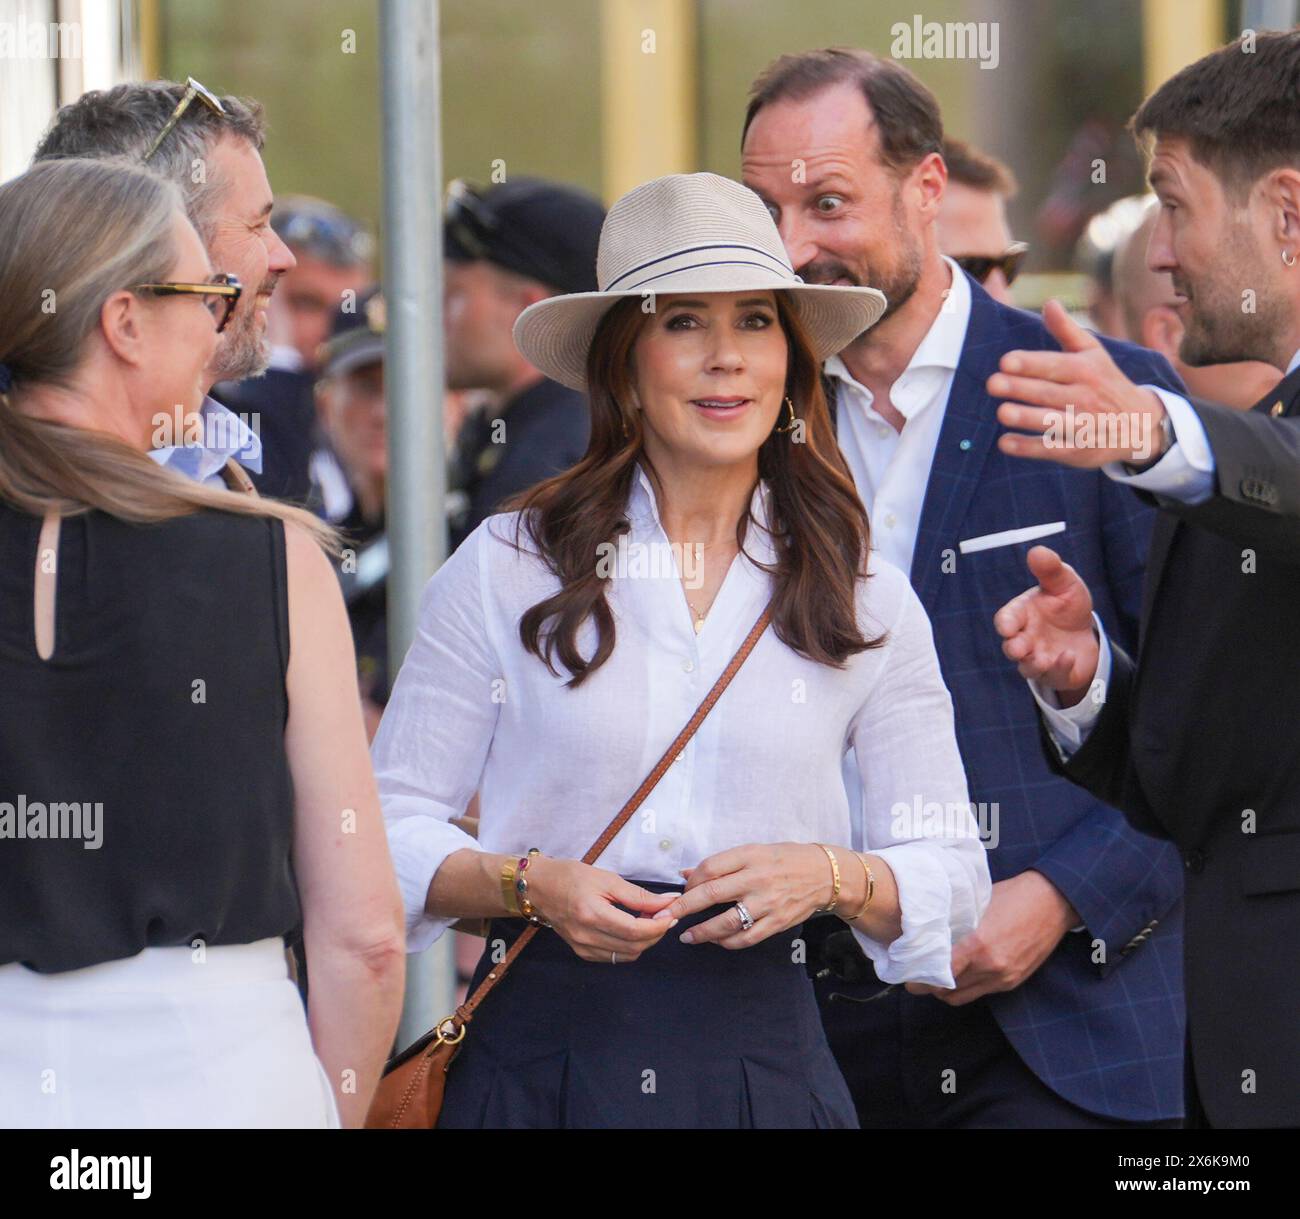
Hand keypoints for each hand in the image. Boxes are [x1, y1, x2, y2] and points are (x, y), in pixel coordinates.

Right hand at [525, 857, 678, 963]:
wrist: (538, 887)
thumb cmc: (570, 876)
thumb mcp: (606, 879)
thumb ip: (638, 895)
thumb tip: (668, 902)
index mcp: (592, 914)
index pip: (636, 931)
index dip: (659, 926)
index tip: (672, 914)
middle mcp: (586, 936)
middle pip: (634, 947)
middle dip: (656, 933)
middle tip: (665, 915)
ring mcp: (582, 947)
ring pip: (627, 955)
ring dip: (644, 941)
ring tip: (649, 920)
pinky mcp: (581, 952)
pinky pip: (614, 956)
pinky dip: (629, 946)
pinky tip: (631, 929)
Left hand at [655, 843, 834, 948]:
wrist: (824, 875)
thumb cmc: (785, 860)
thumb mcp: (754, 851)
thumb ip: (722, 864)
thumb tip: (686, 874)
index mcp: (749, 856)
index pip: (709, 868)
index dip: (691, 881)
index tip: (682, 890)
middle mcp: (756, 878)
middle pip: (711, 894)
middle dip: (684, 907)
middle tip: (667, 916)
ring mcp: (767, 903)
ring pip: (726, 922)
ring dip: (702, 932)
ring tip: (687, 937)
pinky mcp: (776, 923)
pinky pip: (746, 937)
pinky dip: (727, 942)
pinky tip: (717, 941)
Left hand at [904, 871, 1078, 1004]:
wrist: (1053, 902)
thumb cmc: (1013, 896)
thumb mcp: (976, 905)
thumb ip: (956, 924)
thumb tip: (929, 931)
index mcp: (978, 946)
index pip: (942, 975)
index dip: (921, 980)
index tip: (909, 978)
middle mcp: (991, 967)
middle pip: (950, 992)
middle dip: (931, 988)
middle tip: (918, 978)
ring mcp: (1004, 978)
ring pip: (965, 997)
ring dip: (949, 991)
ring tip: (937, 976)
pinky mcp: (1014, 981)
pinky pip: (983, 992)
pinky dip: (968, 986)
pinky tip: (961, 972)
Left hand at [989, 300, 1169, 467]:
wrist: (1140, 424)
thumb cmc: (1106, 382)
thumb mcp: (1093, 354)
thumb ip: (1067, 331)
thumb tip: (1049, 302)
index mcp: (1085, 370)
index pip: (1054, 365)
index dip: (1030, 364)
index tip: (1005, 361)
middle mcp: (1084, 397)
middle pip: (1048, 392)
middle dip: (1020, 388)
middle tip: (993, 383)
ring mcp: (1081, 425)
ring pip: (1051, 422)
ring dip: (1026, 418)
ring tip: (1002, 412)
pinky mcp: (1076, 450)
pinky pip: (1051, 449)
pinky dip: (1028, 447)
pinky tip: (1005, 443)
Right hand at [993, 546, 1098, 705]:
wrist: (1084, 633)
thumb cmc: (1065, 605)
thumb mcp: (1064, 583)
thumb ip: (1050, 569)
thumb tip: (1037, 551)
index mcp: (1022, 615)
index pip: (1006, 620)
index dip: (1005, 623)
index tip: (1006, 627)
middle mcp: (1025, 638)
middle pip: (1011, 647)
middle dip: (1014, 648)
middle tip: (1018, 648)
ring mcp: (1038, 658)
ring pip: (1028, 667)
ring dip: (1034, 663)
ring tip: (1043, 658)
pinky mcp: (1055, 673)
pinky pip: (1054, 676)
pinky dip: (1059, 668)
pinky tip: (1068, 656)